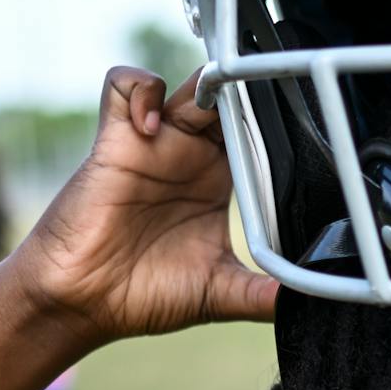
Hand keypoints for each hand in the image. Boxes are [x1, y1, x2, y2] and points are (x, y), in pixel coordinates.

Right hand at [4, 67, 277, 342]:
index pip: (254, 134)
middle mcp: (189, 157)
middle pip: (226, 101)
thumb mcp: (216, 294)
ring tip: (209, 112)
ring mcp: (153, 145)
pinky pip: (122, 87)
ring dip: (199, 85)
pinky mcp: (115, 141)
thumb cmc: (143, 296)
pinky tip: (152, 127)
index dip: (272, 124)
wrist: (82, 304)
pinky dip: (139, 92)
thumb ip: (262, 295)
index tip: (294, 130)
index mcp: (218, 182)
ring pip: (182, 85)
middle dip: (246, 95)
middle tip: (260, 106)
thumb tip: (308, 305)